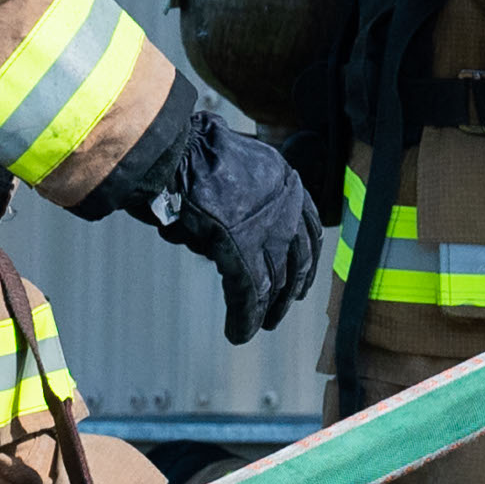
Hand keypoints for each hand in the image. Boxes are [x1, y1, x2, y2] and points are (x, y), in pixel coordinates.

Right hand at [154, 112, 324, 344]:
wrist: (176, 149)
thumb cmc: (192, 152)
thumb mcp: (235, 166)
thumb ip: (244, 197)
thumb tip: (231, 230)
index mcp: (286, 181)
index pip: (309, 230)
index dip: (306, 259)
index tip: (300, 278)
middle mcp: (285, 207)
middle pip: (296, 259)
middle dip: (290, 288)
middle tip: (283, 307)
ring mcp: (266, 231)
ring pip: (274, 281)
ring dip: (268, 309)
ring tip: (261, 326)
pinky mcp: (241, 252)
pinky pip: (248, 294)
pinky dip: (243, 318)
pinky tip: (239, 334)